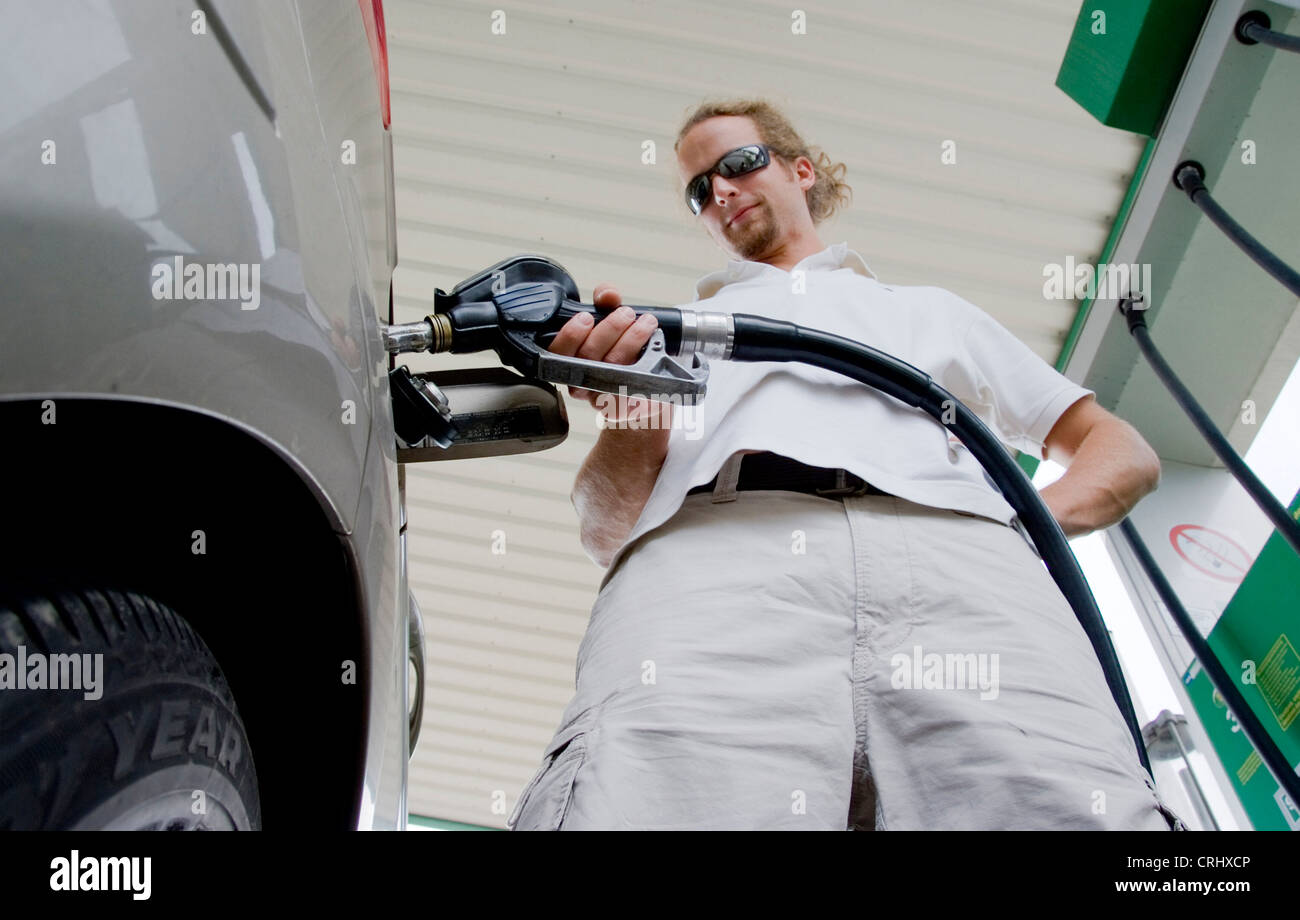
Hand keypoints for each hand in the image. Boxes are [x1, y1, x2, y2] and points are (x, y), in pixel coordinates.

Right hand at [547, 282, 663, 424]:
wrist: (646, 390)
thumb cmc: (621, 354)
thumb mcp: (609, 321)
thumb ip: (604, 302)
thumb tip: (607, 294)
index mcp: (569, 361)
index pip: (557, 351)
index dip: (570, 335)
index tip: (586, 318)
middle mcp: (580, 381)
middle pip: (587, 358)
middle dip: (608, 330)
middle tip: (626, 314)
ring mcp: (599, 397)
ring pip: (611, 369)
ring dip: (631, 340)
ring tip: (646, 324)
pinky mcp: (621, 407)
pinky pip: (632, 385)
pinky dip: (647, 362)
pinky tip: (655, 347)